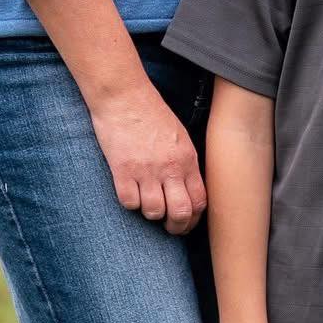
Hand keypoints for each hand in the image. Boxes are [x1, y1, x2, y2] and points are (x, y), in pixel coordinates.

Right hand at [84, 81, 206, 233]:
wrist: (124, 95)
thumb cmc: (151, 113)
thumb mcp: (179, 135)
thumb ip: (185, 162)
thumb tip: (187, 189)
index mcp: (187, 158)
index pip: (199, 200)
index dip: (194, 219)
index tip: (186, 222)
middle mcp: (170, 167)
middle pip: (180, 213)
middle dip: (175, 226)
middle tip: (168, 226)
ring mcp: (146, 170)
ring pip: (153, 212)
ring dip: (150, 213)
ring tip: (146, 202)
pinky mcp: (123, 170)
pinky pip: (129, 202)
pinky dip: (129, 202)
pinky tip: (129, 191)